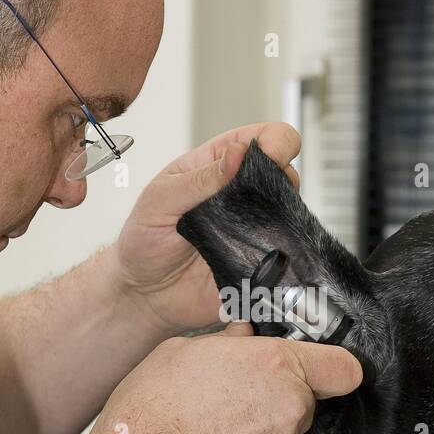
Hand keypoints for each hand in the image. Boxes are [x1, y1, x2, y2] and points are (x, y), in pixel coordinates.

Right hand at [89, 322, 362, 433]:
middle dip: (274, 407)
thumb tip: (243, 334)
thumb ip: (225, 343)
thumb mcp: (179, 354)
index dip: (332, 371)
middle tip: (229, 410)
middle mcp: (290, 411)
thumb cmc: (151, 411)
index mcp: (275, 366)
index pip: (342, 368)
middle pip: (302, 406)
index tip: (322, 376)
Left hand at [112, 123, 300, 335]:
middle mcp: (241, 194)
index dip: (275, 142)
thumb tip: (237, 152)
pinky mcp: (259, 262)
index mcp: (216, 165)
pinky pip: (283, 256)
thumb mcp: (160, 201)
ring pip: (291, 214)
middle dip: (283, 181)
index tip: (271, 157)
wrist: (144, 295)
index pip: (262, 138)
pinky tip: (260, 258)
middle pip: (286, 173)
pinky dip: (282, 256)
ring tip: (255, 233)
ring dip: (283, 219)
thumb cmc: (143, 242)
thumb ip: (198, 178)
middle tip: (262, 199)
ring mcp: (253, 228)